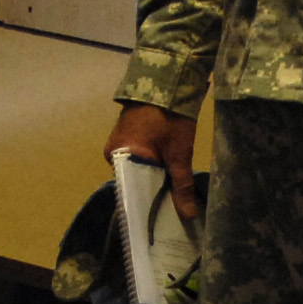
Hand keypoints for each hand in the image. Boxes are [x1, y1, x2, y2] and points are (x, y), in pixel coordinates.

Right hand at [108, 102, 199, 223]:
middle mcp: (114, 152)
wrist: (168, 80)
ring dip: (154, 179)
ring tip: (171, 199)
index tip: (159, 222)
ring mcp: (120, 141)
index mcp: (119, 158)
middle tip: (170, 213)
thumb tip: (188, 216)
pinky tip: (167, 176)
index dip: (146, 206)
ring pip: (138, 168)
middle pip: (135, 181)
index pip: (130, 191)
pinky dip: (152, 165)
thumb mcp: (179, 154)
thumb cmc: (169, 119)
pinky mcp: (130, 133)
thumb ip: (181, 185)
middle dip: (152, 194)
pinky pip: (139, 157)